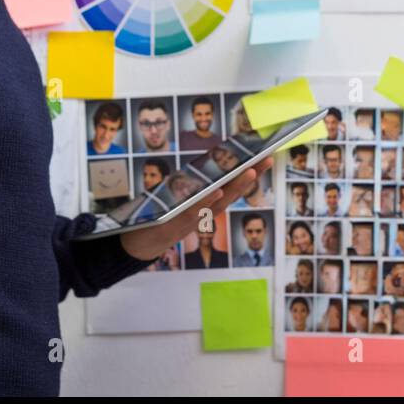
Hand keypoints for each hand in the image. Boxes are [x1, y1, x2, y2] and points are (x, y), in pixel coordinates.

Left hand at [119, 157, 273, 261]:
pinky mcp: (172, 228)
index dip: (247, 173)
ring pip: (217, 203)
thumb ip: (189, 187)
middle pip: (230, 193)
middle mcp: (201, 214)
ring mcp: (189, 222)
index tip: (263, 155)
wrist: (135, 247)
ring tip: (251, 169)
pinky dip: (207, 202)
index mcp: (202, 206)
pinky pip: (193, 213)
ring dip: (235, 187)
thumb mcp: (173, 201)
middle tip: (268, 157)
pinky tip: (218, 189)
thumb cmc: (155, 221)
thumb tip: (205, 165)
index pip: (229, 187)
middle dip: (250, 176)